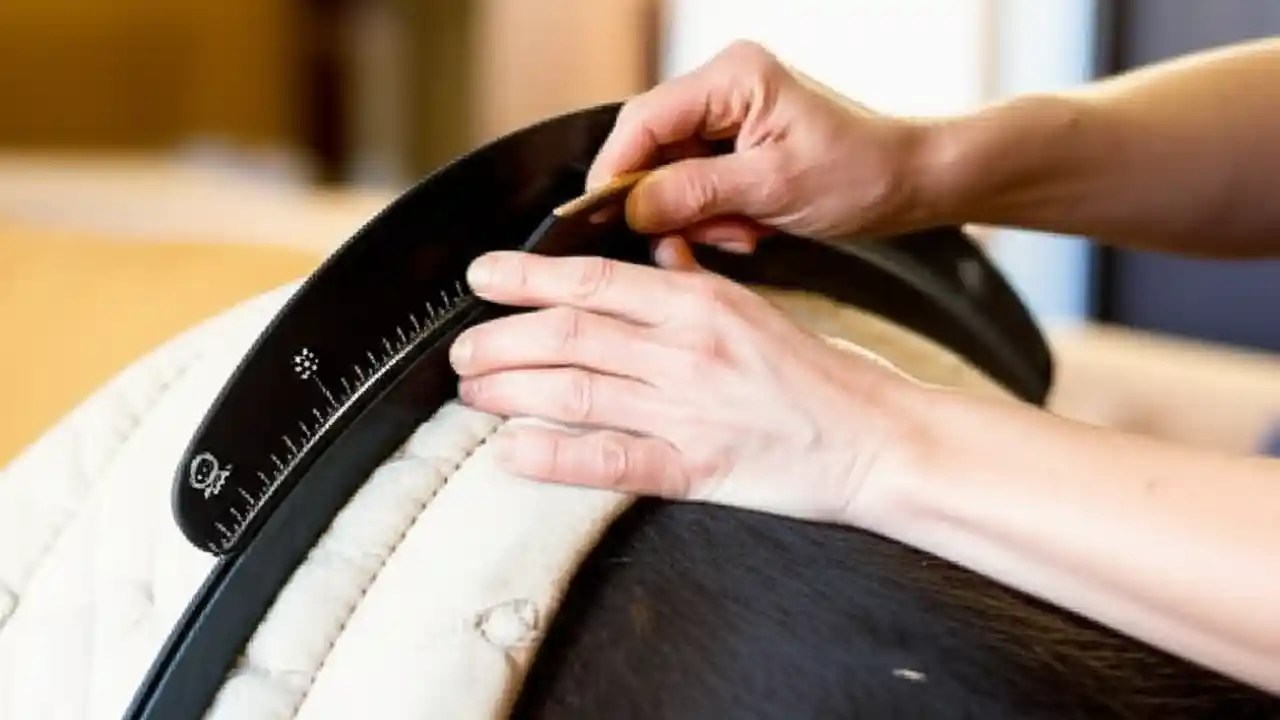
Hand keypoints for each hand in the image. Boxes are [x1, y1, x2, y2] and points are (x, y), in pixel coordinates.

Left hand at [449, 250, 926, 525]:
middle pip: (569, 336)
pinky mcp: (695, 469)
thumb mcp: (754, 308)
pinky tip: (512, 451)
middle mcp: (686, 352)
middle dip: (500, 340)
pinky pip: (609, 460)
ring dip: (510, 389)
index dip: (526, 277)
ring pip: (575, 391)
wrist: (874, 437)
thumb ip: (693, 284)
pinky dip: (554, 455)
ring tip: (471, 391)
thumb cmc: (816, 375)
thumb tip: (649, 259)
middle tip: (462, 350)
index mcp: (700, 304)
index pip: (593, 281)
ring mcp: (687, 412)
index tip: (483, 276)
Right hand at [588, 40, 939, 267]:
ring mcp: (729, 117)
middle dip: (667, 204)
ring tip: (742, 234)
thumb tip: (633, 205)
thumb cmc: (862, 173)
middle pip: (652, 149)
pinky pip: (696, 187)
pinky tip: (747, 229)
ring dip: (696, 217)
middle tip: (692, 242)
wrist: (911, 184)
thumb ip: (697, 192)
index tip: (602, 217)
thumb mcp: (775, 187)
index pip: (645, 120)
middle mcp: (723, 89)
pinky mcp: (736, 147)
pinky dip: (714, 218)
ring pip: (671, 175)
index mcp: (733, 78)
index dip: (617, 171)